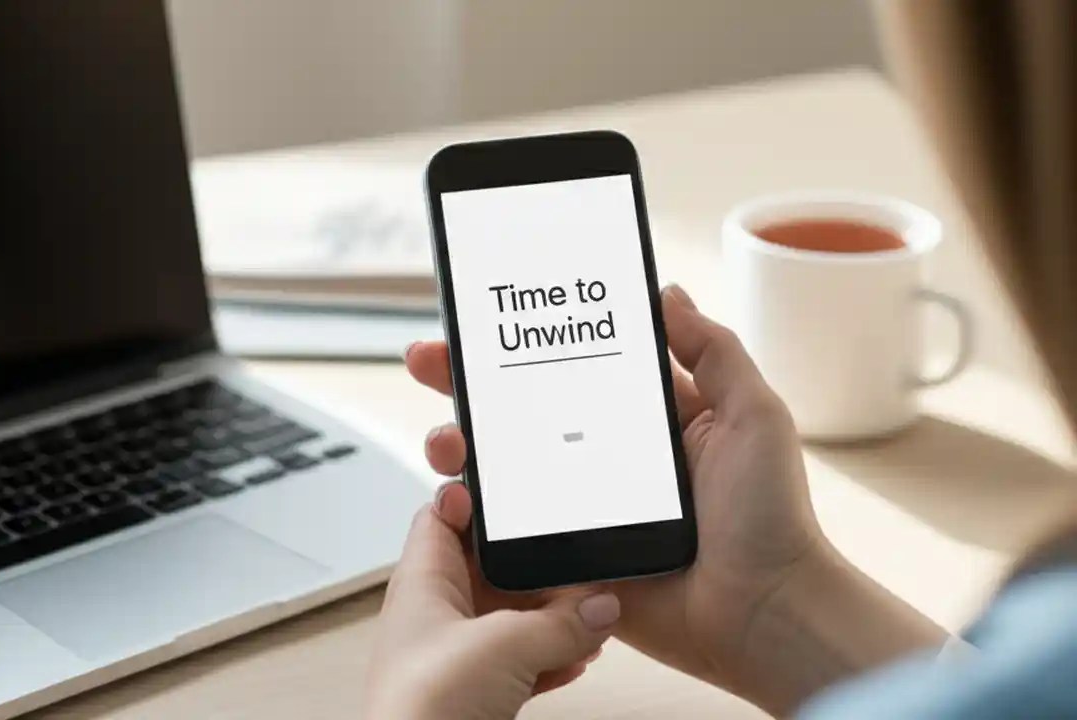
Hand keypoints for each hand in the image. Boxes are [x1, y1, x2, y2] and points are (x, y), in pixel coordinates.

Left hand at [366, 484, 619, 719]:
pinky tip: (579, 657)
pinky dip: (550, 657)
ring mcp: (455, 655)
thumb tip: (601, 603)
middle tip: (578, 556)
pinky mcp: (475, 694)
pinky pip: (519, 662)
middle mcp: (435, 613)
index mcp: (422, 581)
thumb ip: (561, 622)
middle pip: (491, 567)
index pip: (444, 515)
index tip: (519, 484)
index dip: (477, 495)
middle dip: (537, 564)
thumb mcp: (504, 646)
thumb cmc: (422, 709)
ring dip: (552, 615)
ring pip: (510, 617)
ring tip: (593, 612)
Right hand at [403, 285, 857, 713]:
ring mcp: (582, 508)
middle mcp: (606, 458)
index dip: (527, 343)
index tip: (486, 316)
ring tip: (445, 440)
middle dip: (468, 384)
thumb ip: (712, 351)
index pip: (572, 369)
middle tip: (430, 359)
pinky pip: (508, 531)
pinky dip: (473, 513)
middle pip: (521, 412)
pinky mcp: (568, 557)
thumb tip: (666, 293)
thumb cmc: (770, 517)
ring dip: (460, 446)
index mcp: (646, 421)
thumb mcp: (753, 414)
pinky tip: (455, 495)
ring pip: (504, 469)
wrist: (764, 613)